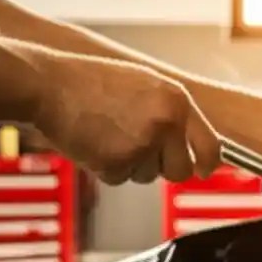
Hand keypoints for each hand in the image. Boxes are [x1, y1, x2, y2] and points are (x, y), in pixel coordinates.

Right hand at [31, 54, 220, 184]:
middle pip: (180, 171)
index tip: (204, 170)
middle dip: (164, 168)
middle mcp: (165, 124)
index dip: (209, 163)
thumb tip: (191, 142)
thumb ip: (171, 112)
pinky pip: (120, 179)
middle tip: (140, 152)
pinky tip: (95, 142)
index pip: (211, 145)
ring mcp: (142, 145)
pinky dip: (107, 168)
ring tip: (109, 134)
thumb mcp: (146, 84)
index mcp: (177, 101)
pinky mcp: (116, 163)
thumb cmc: (91, 82)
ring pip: (148, 176)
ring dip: (131, 164)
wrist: (49, 85)